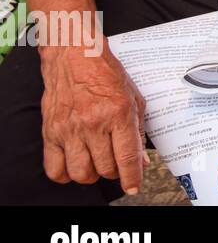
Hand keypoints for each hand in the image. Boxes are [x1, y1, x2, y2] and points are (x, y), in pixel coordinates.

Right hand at [39, 47, 146, 193]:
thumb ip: (139, 130)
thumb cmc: (106, 73)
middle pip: (105, 168)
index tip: (133, 186)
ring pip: (81, 172)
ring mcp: (70, 129)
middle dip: (115, 172)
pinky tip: (76, 165)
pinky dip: (66, 175)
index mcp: (119, 113)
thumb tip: (141, 160)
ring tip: (97, 164)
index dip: (132, 177)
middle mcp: (94, 123)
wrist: (74, 56)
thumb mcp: (134, 97)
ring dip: (92, 175)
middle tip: (116, 165)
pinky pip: (54, 168)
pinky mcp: (51, 132)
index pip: (127, 157)